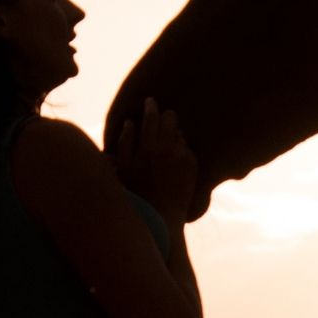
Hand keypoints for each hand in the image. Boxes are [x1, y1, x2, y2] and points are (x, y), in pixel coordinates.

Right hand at [114, 98, 197, 222]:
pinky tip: (173, 159)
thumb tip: (131, 122)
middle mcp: (169, 148)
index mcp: (149, 147)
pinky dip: (181, 149)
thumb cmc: (137, 193)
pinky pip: (187, 149)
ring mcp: (184, 156)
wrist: (162, 216)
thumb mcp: (123, 168)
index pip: (152, 116)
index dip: (151, 106)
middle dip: (166, 116)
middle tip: (162, 117)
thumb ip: (125, 142)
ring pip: (180, 134)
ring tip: (165, 144)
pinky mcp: (194, 165)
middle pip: (171, 119)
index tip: (150, 101)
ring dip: (173, 134)